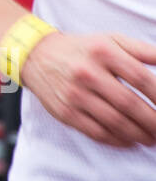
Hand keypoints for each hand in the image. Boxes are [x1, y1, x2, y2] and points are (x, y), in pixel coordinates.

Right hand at [22, 31, 155, 147]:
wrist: (36, 56)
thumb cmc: (81, 49)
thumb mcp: (110, 40)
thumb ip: (142, 50)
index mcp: (102, 52)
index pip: (140, 77)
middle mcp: (88, 73)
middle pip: (129, 103)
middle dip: (152, 121)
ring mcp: (75, 94)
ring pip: (115, 122)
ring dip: (139, 134)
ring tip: (151, 138)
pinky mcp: (65, 112)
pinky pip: (97, 132)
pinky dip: (118, 141)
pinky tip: (130, 141)